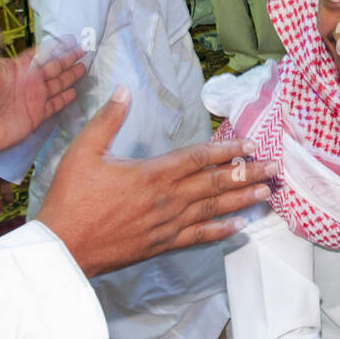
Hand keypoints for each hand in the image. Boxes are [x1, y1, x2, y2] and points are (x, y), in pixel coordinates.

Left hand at [0, 4, 85, 162]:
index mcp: (17, 66)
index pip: (41, 53)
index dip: (56, 46)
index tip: (71, 39)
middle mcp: (28, 80)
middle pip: (54, 67)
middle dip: (68, 59)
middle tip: (84, 50)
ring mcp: (34, 98)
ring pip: (57, 84)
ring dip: (70, 76)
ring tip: (83, 68)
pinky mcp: (36, 115)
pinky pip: (55, 104)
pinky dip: (65, 98)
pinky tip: (74, 92)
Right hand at [36, 88, 279, 277]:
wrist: (63, 248)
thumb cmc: (71, 199)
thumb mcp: (83, 152)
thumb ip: (107, 121)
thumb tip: (124, 91)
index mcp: (153, 173)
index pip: (200, 157)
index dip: (228, 149)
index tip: (252, 143)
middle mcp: (168, 199)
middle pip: (216, 183)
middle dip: (249, 173)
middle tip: (276, 168)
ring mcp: (168, 224)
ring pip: (214, 209)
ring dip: (243, 200)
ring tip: (268, 193)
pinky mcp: (163, 244)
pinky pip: (199, 237)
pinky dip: (221, 231)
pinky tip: (240, 227)